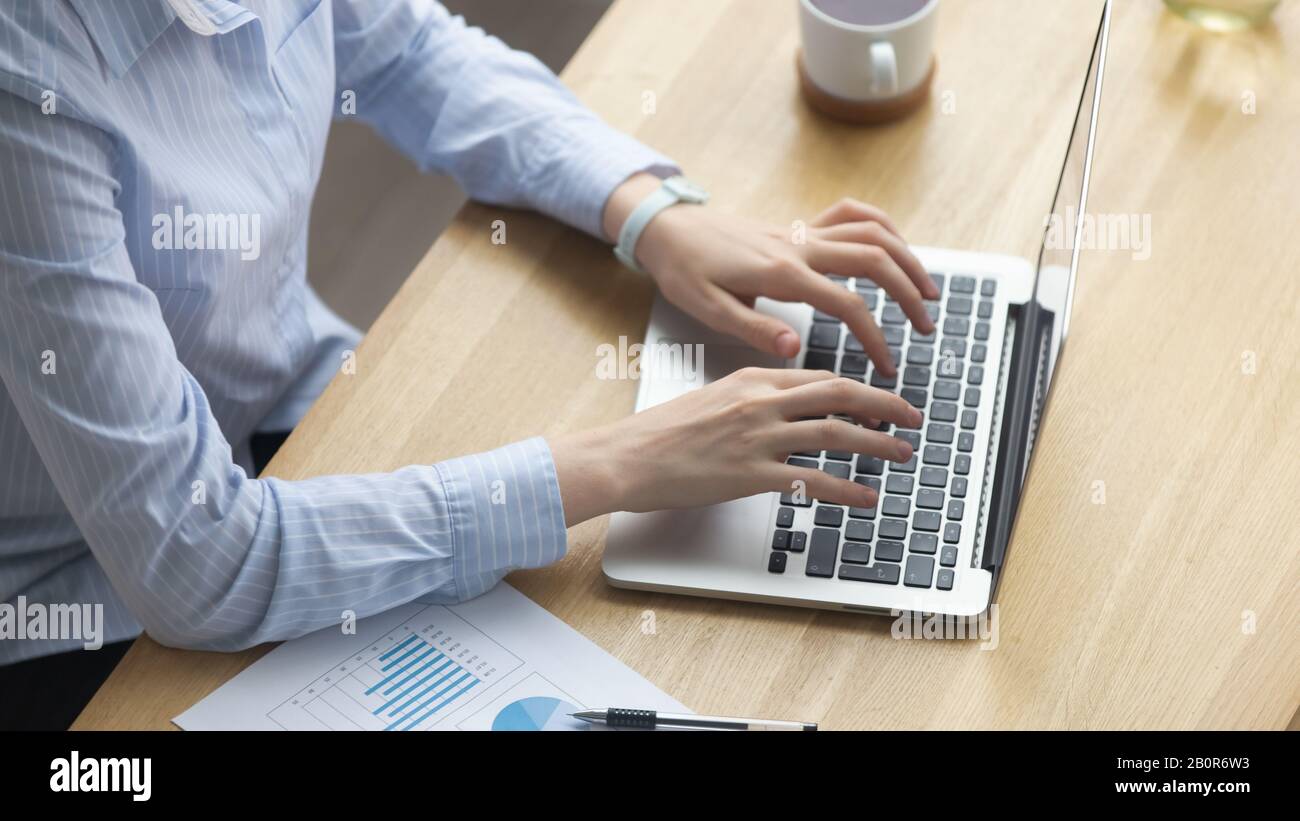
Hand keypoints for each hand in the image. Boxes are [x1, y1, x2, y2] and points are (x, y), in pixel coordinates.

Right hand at [549, 367, 920, 525]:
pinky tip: (866, 498)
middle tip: (911, 417)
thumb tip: (784, 407)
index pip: (821, 377)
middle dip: (885, 405)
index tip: (880, 403)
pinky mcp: (750, 474)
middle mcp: (761, 402)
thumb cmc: (660, 433)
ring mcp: (758, 437)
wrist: (627, 456)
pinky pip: (813, 479)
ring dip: (877, 444)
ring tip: (902, 454)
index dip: (860, 389)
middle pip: (840, 394)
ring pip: (835, 434)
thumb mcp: (711, 399)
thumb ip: (751, 399)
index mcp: (752, 379)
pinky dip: (847, 489)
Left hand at [603, 175, 938, 376]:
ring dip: (907, 257)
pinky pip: (851, 214)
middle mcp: (800, 245)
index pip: (848, 306)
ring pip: (873, 231)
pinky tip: (895, 247)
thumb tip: (795, 348)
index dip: (876, 338)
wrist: (668, 229)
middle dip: (909, 293)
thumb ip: (755, 329)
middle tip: (927, 326)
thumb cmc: (684, 271)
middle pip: (875, 259)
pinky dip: (881, 226)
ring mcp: (802, 230)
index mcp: (782, 274)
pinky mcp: (798, 225)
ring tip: (927, 289)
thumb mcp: (708, 309)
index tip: (887, 367)